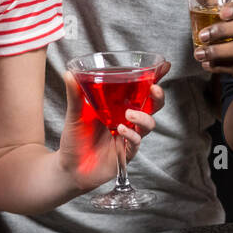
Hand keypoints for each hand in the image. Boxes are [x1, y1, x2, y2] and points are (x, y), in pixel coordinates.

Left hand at [57, 63, 164, 191]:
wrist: (69, 166)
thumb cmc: (75, 138)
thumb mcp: (75, 112)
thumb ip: (75, 94)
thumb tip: (68, 73)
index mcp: (119, 105)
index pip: (141, 89)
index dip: (154, 78)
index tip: (164, 66)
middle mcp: (127, 119)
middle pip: (152, 105)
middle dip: (158, 96)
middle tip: (154, 89)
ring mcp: (129, 135)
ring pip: (149, 123)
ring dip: (143, 117)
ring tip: (130, 114)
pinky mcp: (126, 152)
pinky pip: (136, 142)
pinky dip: (132, 135)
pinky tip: (121, 130)